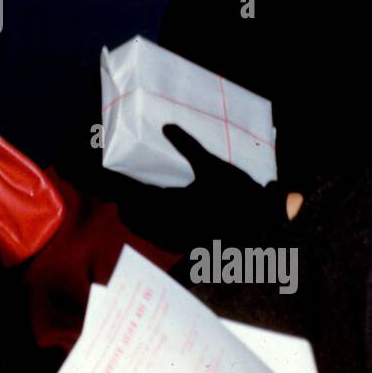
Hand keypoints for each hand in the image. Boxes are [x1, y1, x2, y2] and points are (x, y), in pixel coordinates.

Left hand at [115, 124, 293, 252]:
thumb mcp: (211, 165)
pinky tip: (157, 223)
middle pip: (135, 218)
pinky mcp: (190, 246)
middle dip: (125, 205)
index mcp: (173, 204)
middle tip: (118, 194)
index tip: (107, 182)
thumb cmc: (237, 192)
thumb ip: (187, 145)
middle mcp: (172, 224)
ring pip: (147, 232)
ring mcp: (180, 239)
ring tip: (131, 207)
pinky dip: (153, 231)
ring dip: (137, 219)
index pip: (136, 196)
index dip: (119, 189)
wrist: (264, 222)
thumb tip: (167, 126)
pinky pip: (163, 241)